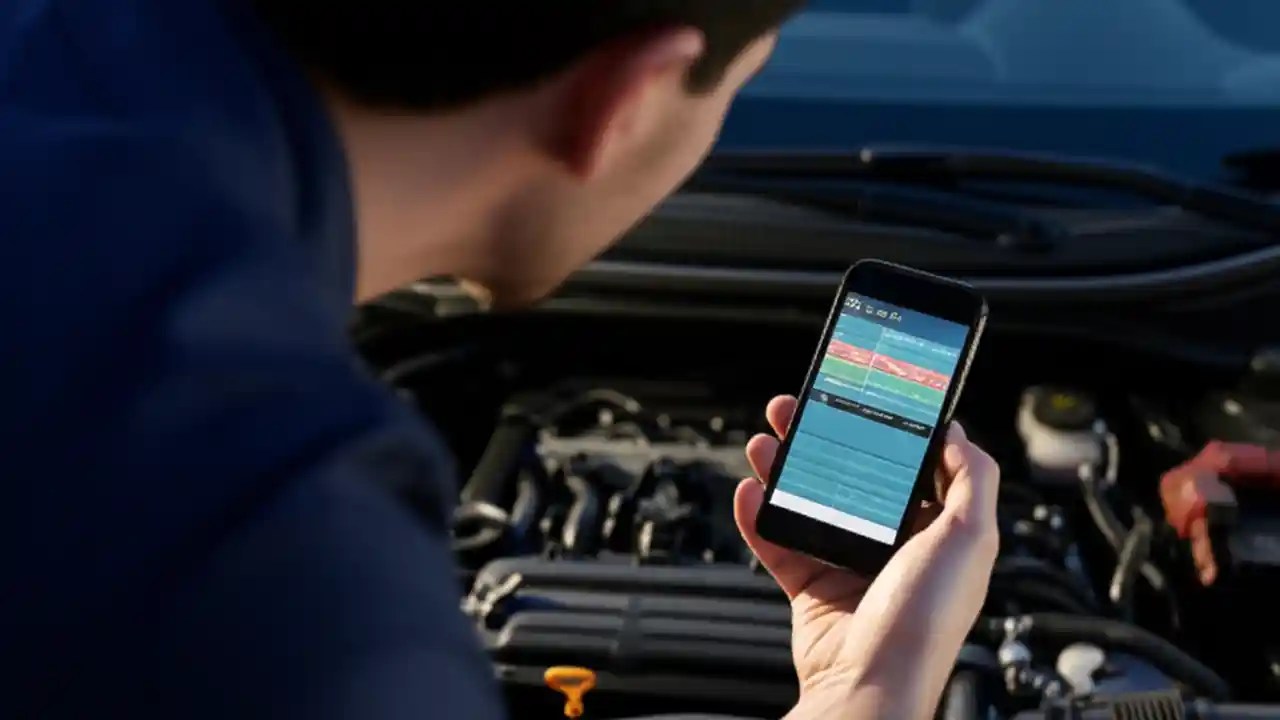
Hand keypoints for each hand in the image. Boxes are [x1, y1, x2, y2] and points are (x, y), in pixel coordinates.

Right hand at [734, 395, 1000, 719]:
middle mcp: (894, 547)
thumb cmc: (924, 622)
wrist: (869, 684)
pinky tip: (750, 491)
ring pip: (809, 502)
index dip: (883, 432)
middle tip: (798, 411)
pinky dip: (758, 517)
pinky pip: (778, 543)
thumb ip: (973, 478)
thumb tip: (955, 433)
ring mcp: (849, 566)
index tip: (861, 401)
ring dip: (784, 469)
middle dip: (822, 441)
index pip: (910, 468)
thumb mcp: (971, 538)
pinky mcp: (811, 588)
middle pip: (852, 477)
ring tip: (765, 441)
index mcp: (938, 533)